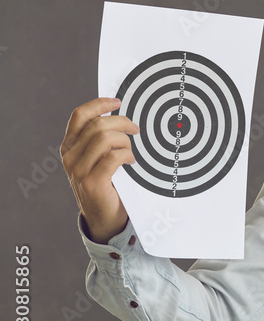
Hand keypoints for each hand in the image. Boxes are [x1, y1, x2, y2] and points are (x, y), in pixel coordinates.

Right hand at [61, 98, 140, 244]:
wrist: (104, 218)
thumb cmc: (107, 185)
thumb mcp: (99, 159)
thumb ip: (102, 140)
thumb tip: (122, 117)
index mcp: (70, 147)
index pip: (79, 116)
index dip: (99, 104)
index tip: (117, 101)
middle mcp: (70, 157)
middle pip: (97, 125)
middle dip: (122, 123)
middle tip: (135, 130)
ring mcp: (79, 170)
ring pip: (105, 138)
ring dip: (125, 141)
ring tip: (131, 152)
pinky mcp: (92, 183)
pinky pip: (113, 157)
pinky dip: (127, 155)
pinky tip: (131, 162)